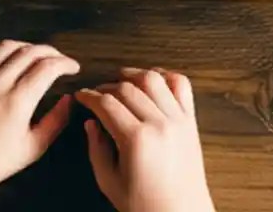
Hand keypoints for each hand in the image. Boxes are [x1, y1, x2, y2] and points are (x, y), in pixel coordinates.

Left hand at [0, 41, 80, 206]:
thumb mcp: (33, 148)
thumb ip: (56, 121)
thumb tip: (68, 99)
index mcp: (17, 101)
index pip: (48, 67)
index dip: (65, 63)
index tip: (73, 68)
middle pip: (30, 51)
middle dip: (51, 52)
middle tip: (59, 60)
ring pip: (6, 46)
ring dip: (26, 47)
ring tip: (35, 56)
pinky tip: (4, 57)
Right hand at [78, 68, 214, 211]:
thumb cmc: (146, 205)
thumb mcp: (109, 181)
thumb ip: (97, 149)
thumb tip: (91, 123)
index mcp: (136, 140)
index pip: (106, 103)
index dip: (89, 96)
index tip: (82, 95)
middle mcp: (159, 124)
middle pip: (127, 88)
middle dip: (106, 86)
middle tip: (97, 93)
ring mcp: (178, 120)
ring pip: (154, 79)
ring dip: (135, 74)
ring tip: (122, 79)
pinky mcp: (190, 121)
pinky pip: (181, 86)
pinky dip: (166, 76)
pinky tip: (153, 80)